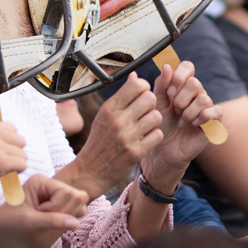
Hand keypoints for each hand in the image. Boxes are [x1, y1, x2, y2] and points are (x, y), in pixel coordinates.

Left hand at [0, 174, 85, 241]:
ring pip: (80, 204)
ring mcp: (57, 194)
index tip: (38, 214)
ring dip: (65, 217)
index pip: (67, 192)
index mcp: (41, 181)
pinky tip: (50, 223)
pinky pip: (77, 211)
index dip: (57, 208)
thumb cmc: (8, 224)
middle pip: (76, 196)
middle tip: (41, 218)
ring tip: (43, 221)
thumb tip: (76, 224)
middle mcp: (50, 184)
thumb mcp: (28, 222)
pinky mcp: (60, 204)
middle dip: (62, 212)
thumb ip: (52, 221)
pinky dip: (67, 220)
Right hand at [64, 73, 161, 198]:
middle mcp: (118, 121)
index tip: (142, 95)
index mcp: (109, 109)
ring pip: (156, 116)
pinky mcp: (136, 152)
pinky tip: (147, 138)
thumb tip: (135, 76)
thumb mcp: (104, 116)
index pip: (136, 84)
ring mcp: (127, 137)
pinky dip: (155, 136)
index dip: (144, 87)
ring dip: (154, 121)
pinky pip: (157, 135)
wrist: (90, 171)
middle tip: (146, 112)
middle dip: (151, 104)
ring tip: (146, 126)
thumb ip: (121, 97)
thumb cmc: (98, 142)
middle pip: (150, 98)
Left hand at [142, 62, 220, 188]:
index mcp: (182, 85)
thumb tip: (167, 66)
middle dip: (181, 98)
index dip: (179, 76)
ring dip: (188, 112)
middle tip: (174, 110)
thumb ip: (161, 84)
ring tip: (181, 121)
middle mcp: (197, 93)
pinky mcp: (215, 122)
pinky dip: (203, 117)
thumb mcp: (156, 103)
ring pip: (203, 98)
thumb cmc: (161, 123)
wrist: (164, 149)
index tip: (169, 91)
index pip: (188, 67)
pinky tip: (193, 124)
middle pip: (195, 83)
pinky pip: (216, 111)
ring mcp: (207, 107)